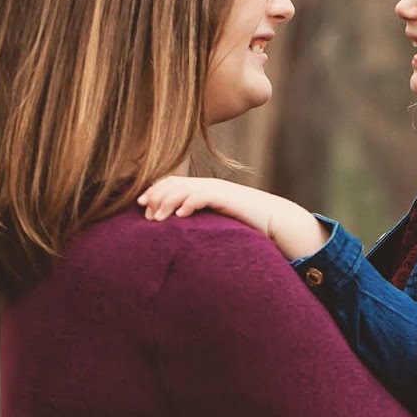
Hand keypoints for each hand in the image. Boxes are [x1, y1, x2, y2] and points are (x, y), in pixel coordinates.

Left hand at [138, 176, 328, 258]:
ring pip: (183, 188)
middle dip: (155, 196)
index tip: (141, 205)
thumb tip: (180, 234)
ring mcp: (217, 190)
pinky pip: (202, 196)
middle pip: (173, 183)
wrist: (276, 220)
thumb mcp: (217, 222)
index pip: (173, 182)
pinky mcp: (226, 197)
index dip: (155, 190)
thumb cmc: (247, 226)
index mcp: (204, 189)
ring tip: (157, 218)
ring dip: (166, 202)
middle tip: (145, 214)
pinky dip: (188, 203)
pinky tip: (180, 216)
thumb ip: (200, 223)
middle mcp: (208, 185)